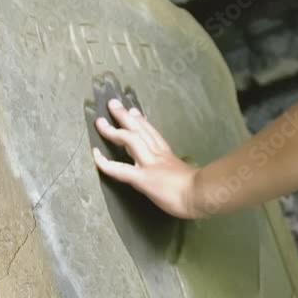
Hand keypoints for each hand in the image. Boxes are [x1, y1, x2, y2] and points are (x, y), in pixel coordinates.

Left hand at [92, 99, 202, 218]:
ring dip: (113, 130)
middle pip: (140, 130)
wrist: (203, 194)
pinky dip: (106, 163)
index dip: (143, 123)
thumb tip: (185, 177)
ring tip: (100, 122)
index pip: (154, 135)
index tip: (136, 112)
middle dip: (125, 116)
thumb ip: (182, 174)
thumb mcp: (190, 176)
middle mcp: (158, 155)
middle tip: (114, 104)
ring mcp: (149, 164)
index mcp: (168, 156)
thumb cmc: (202, 189)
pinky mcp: (143, 178)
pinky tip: (95, 156)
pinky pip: (120, 169)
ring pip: (130, 140)